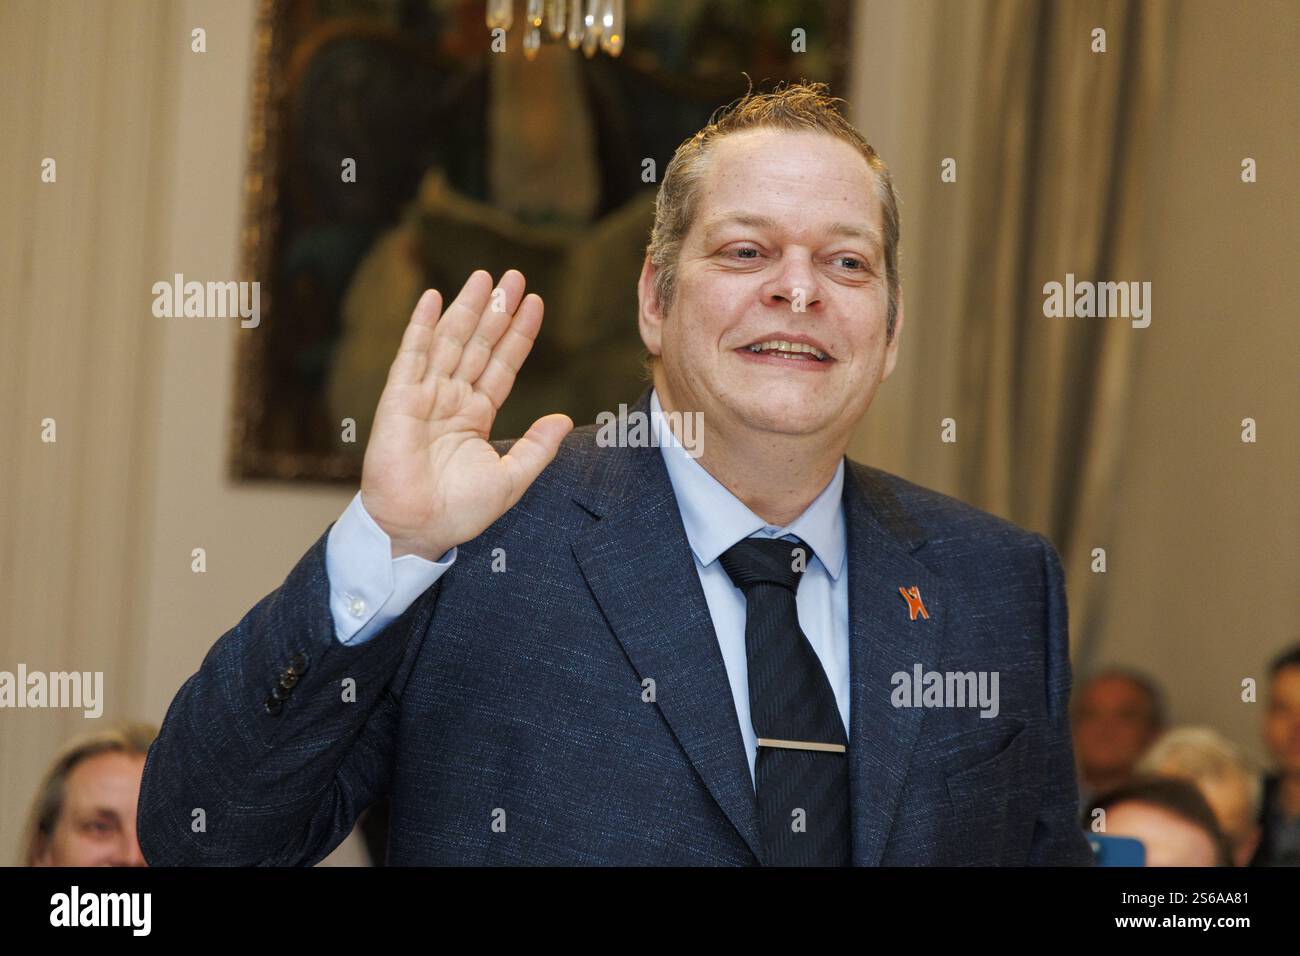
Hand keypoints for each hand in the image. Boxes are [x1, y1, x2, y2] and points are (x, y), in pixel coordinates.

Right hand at [359, 270, 572, 558]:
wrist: (417, 528)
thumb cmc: (459, 511)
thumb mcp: (511, 478)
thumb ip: (538, 447)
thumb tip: (565, 419)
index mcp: (475, 416)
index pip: (502, 364)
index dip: (518, 334)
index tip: (535, 303)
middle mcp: (450, 399)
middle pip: (478, 344)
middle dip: (497, 310)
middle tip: (514, 275)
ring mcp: (424, 396)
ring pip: (450, 341)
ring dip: (468, 308)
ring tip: (486, 277)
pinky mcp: (399, 399)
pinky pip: (411, 355)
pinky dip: (421, 324)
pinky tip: (433, 296)